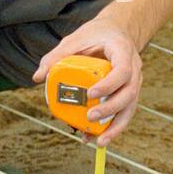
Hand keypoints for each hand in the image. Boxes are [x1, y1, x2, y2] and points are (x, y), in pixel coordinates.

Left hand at [33, 14, 142, 146]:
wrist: (116, 32)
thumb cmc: (96, 34)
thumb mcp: (75, 39)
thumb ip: (56, 56)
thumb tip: (38, 77)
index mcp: (123, 51)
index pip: (123, 70)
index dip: (109, 85)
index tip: (91, 94)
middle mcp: (135, 69)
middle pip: (129, 93)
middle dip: (110, 109)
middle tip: (90, 117)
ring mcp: (134, 83)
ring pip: (130, 108)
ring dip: (115, 127)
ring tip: (98, 141)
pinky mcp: (129, 94)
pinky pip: (123, 113)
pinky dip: (111, 127)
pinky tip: (95, 138)